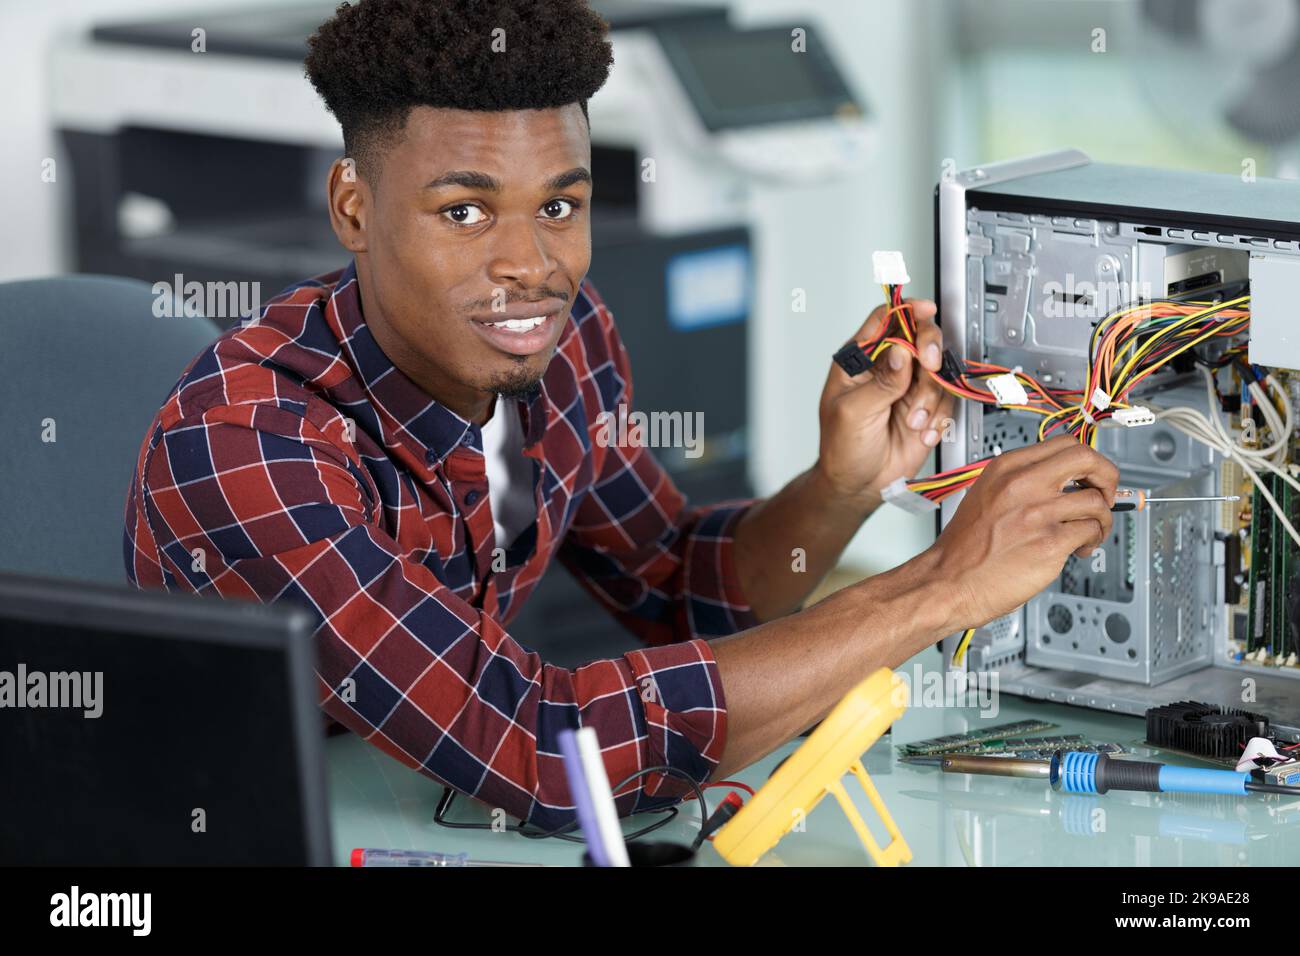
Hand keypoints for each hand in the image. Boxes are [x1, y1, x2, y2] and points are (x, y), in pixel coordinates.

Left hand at [815, 298, 954, 509]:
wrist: (859, 484)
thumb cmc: (842, 447)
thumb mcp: (853, 412)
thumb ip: (881, 382)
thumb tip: (902, 351)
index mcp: (859, 360)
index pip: (885, 321)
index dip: (906, 310)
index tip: (925, 311)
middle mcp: (888, 368)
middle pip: (919, 337)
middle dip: (929, 349)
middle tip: (930, 366)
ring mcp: (909, 387)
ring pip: (938, 370)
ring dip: (930, 397)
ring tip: (913, 420)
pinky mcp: (928, 407)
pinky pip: (947, 399)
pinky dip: (939, 416)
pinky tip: (923, 431)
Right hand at [923, 436, 1119, 629]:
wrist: (947, 581)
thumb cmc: (964, 548)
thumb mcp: (985, 495)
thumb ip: (1021, 483)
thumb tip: (1060, 481)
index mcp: (1006, 468)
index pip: (1064, 444)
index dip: (1087, 460)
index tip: (1090, 475)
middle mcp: (1022, 485)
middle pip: (1087, 458)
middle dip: (1107, 476)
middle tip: (1106, 493)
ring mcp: (1037, 513)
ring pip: (1095, 501)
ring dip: (1102, 519)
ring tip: (1089, 532)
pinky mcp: (1050, 543)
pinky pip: (1090, 532)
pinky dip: (1092, 541)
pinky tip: (1079, 549)